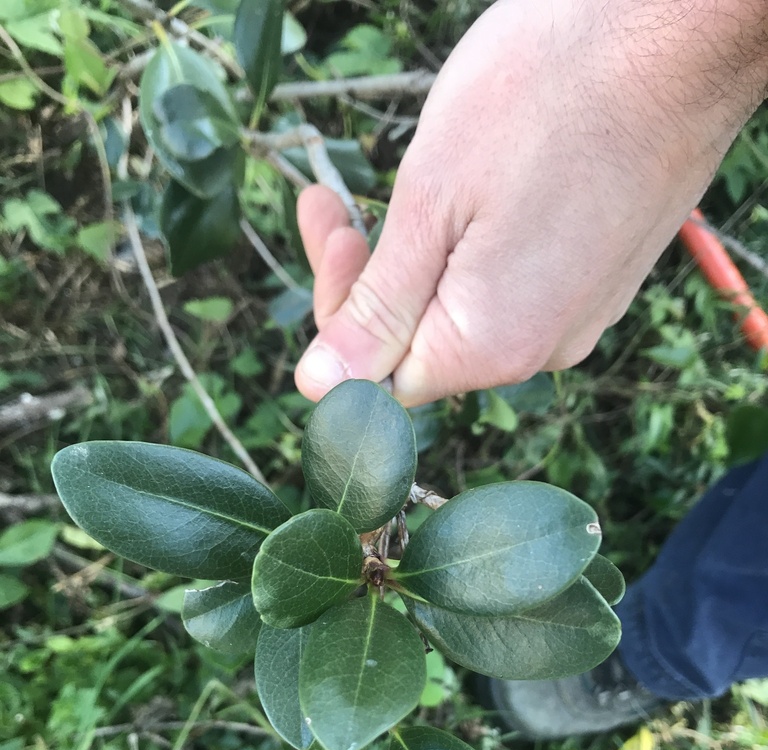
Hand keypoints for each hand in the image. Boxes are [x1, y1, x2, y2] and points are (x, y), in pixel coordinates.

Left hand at [295, 0, 767, 406]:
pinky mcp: (599, 285)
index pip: (382, 381)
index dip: (342, 316)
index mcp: (489, 346)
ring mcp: (577, 319)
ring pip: (467, 315)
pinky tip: (473, 194)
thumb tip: (322, 389)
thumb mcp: (431, 200)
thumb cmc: (547, 99)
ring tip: (408, 182)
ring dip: (421, 259)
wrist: (675, 44)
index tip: (332, 228)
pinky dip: (476, 253)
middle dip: (373, 279)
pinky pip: (515, 292)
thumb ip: (377, 308)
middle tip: (334, 198)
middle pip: (424, 348)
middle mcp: (539, 352)